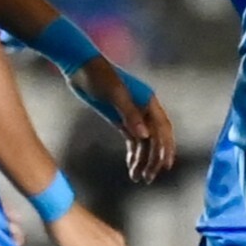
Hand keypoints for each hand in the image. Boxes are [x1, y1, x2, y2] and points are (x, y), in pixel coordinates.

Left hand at [66, 60, 177, 181]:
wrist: (79, 67)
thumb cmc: (98, 76)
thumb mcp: (114, 94)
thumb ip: (129, 114)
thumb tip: (145, 136)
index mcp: (148, 101)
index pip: (162, 129)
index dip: (166, 148)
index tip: (165, 166)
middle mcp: (144, 109)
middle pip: (156, 139)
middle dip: (154, 159)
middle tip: (149, 178)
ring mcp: (133, 115)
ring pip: (144, 143)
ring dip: (143, 160)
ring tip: (138, 178)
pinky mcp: (122, 120)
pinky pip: (133, 141)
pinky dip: (134, 155)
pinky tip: (131, 167)